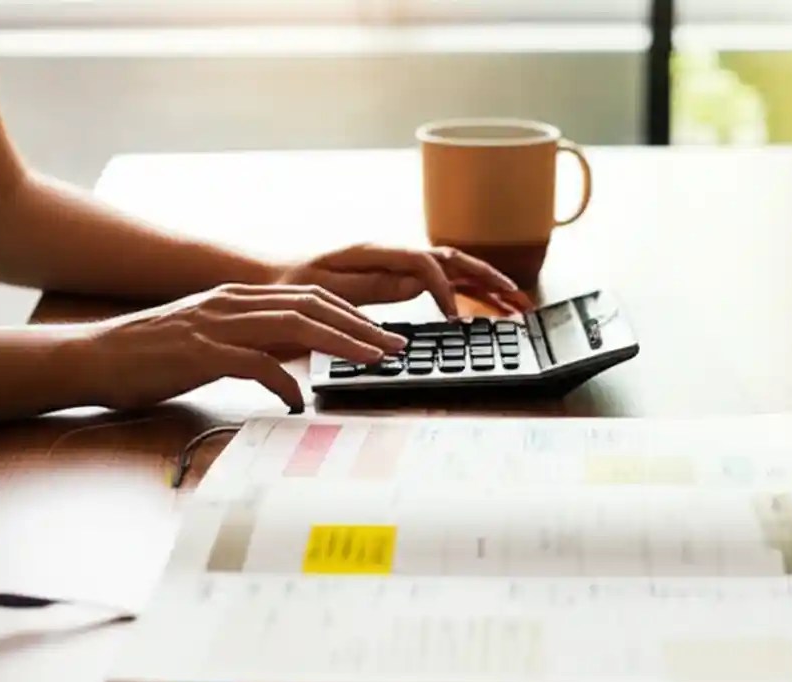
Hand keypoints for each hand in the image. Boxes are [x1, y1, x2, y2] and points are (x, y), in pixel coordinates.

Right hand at [77, 283, 407, 411]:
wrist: (95, 358)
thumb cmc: (154, 355)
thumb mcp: (214, 339)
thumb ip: (255, 341)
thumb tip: (298, 356)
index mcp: (240, 297)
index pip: (310, 298)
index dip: (352, 314)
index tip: (384, 333)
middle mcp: (234, 302)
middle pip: (313, 306)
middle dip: (361, 326)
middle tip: (396, 346)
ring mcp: (217, 325)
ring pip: (294, 326)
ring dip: (339, 344)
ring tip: (370, 362)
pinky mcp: (200, 353)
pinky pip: (254, 363)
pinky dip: (283, 379)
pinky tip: (298, 398)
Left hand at [272, 244, 531, 317]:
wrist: (272, 275)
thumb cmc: (291, 283)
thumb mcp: (323, 290)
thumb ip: (368, 288)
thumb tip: (412, 289)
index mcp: (375, 251)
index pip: (425, 263)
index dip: (444, 289)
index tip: (455, 320)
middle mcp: (394, 253)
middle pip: (454, 260)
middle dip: (489, 280)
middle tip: (518, 301)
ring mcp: (400, 264)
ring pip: (456, 270)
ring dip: (489, 285)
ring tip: (519, 304)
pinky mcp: (400, 277)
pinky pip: (444, 280)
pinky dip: (471, 292)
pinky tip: (490, 306)